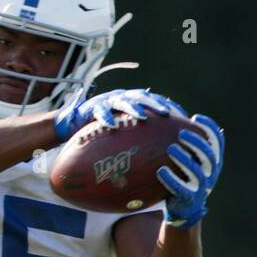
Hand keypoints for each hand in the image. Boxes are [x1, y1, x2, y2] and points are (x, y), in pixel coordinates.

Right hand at [53, 88, 183, 142]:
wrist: (74, 127)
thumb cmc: (102, 136)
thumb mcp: (123, 137)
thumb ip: (139, 141)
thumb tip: (161, 159)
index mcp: (132, 103)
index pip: (155, 101)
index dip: (169, 106)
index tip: (182, 117)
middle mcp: (122, 98)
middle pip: (142, 97)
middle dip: (155, 104)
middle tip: (167, 114)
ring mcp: (107, 101)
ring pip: (123, 101)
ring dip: (133, 107)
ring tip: (142, 117)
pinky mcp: (92, 107)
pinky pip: (99, 111)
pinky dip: (105, 117)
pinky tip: (111, 126)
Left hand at [157, 113, 224, 227]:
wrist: (184, 209)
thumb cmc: (184, 177)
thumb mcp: (190, 160)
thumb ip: (186, 144)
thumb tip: (170, 114)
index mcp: (213, 160)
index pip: (218, 140)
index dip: (209, 128)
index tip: (195, 118)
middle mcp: (211, 173)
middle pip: (209, 155)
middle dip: (196, 142)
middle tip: (181, 133)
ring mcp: (202, 187)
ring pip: (197, 171)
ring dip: (184, 158)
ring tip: (171, 148)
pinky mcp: (190, 199)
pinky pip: (181, 188)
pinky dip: (171, 179)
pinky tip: (161, 171)